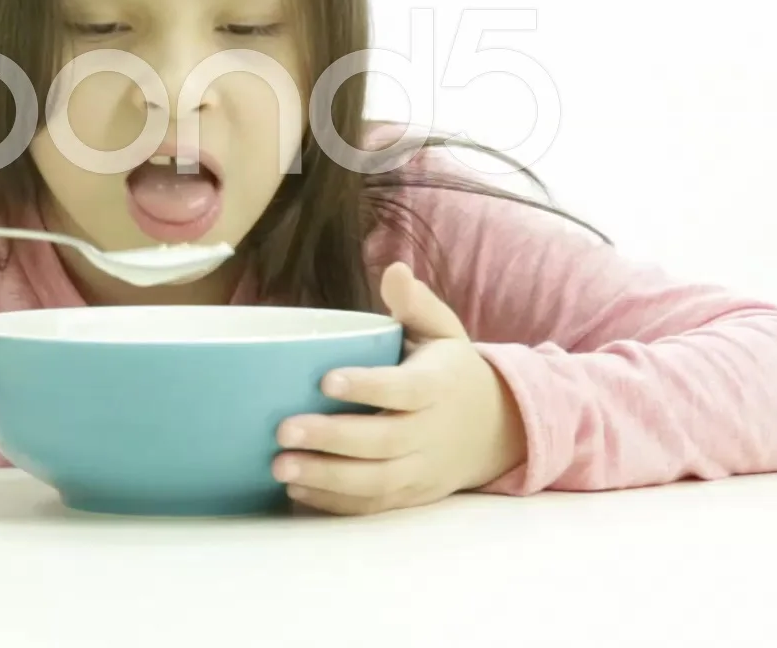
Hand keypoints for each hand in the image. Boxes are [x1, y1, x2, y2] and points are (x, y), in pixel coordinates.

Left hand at [272, 262, 526, 514]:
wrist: (497, 428)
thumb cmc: (451, 371)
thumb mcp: (444, 332)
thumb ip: (417, 305)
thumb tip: (395, 270)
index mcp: (439, 387)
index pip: (405, 390)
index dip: (368, 387)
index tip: (324, 380)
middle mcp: (432, 432)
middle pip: (384, 442)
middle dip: (333, 439)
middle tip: (282, 431)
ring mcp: (423, 469)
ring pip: (377, 482)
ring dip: (327, 478)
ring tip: (279, 467)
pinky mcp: (412, 495)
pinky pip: (374, 506)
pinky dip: (336, 503)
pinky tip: (296, 490)